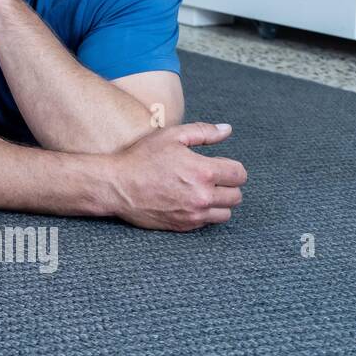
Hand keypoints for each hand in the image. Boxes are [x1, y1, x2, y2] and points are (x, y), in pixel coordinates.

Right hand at [106, 122, 247, 230]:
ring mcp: (194, 213)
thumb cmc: (141, 158)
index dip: (231, 168)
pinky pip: (208, 223)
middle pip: (236, 196)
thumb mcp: (171, 136)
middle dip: (227, 185)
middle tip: (210, 178)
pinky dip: (204, 213)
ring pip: (226, 213)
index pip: (239, 174)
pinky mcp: (184, 226)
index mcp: (203, 171)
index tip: (219, 166)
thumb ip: (203, 132)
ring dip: (219, 202)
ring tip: (202, 192)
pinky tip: (189, 202)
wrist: (116, 186)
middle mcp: (203, 195)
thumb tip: (227, 130)